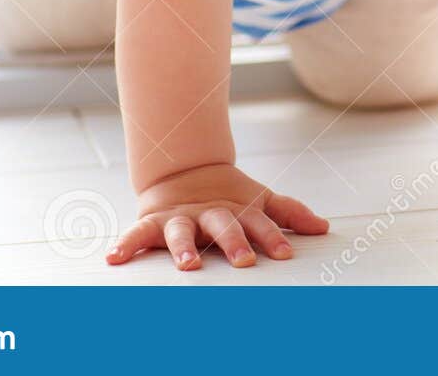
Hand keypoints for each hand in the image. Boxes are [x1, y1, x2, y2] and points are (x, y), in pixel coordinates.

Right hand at [105, 162, 329, 270]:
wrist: (184, 172)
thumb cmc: (229, 198)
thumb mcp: (260, 201)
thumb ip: (289, 213)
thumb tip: (324, 228)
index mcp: (239, 210)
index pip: (260, 223)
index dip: (273, 237)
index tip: (286, 255)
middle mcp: (210, 214)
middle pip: (224, 226)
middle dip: (234, 243)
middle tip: (243, 262)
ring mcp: (181, 218)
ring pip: (182, 232)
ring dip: (184, 248)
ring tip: (188, 265)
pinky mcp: (153, 222)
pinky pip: (137, 234)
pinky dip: (125, 244)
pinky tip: (113, 258)